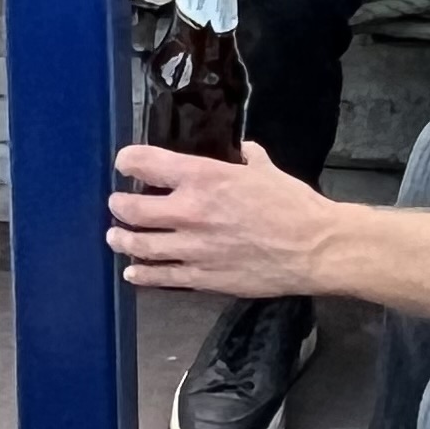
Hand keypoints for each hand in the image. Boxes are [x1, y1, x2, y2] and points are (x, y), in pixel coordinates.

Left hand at [109, 143, 338, 296]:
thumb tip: (245, 150)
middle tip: (117, 203)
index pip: (147, 163)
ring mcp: (192, 248)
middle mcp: (189, 211)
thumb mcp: (267, 171)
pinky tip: (133, 272)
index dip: (128, 160)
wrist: (313, 249)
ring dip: (122, 239)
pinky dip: (141, 274)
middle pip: (132, 208)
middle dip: (119, 204)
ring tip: (116, 236)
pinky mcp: (201, 278)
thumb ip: (248, 158)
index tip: (124, 162)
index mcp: (204, 177)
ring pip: (139, 245)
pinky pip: (160, 276)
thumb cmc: (292, 205)